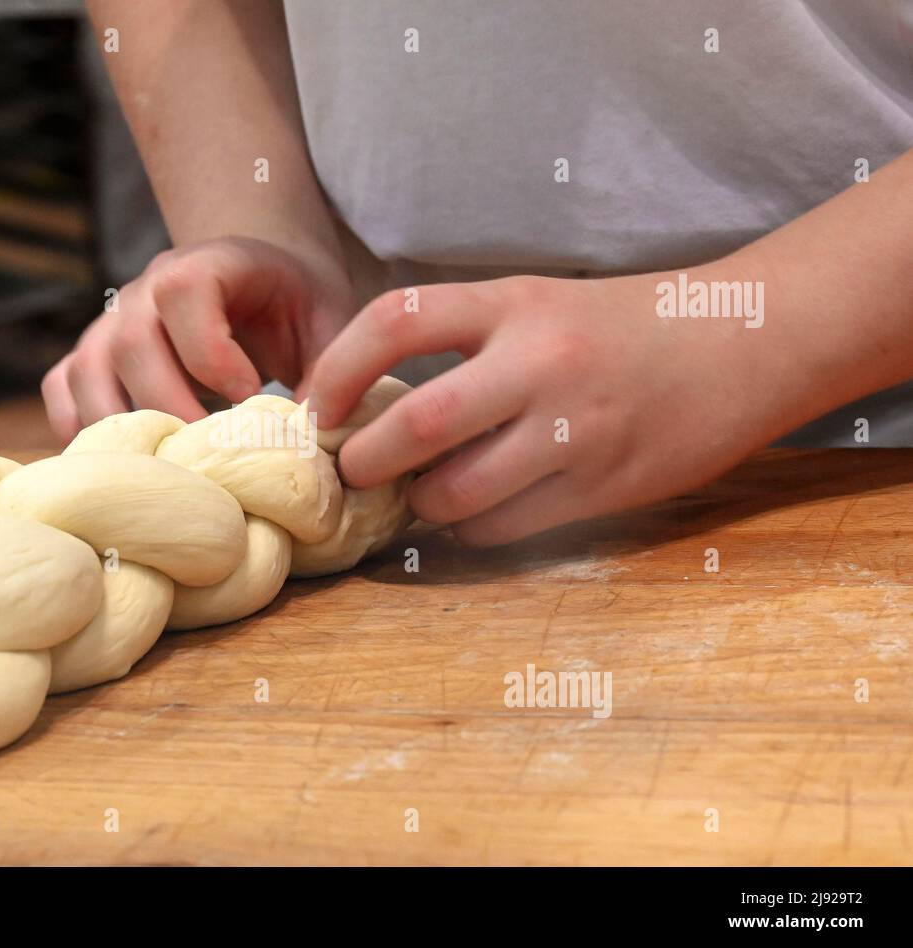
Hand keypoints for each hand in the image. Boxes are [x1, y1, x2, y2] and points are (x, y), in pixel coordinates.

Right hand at [42, 236, 354, 443]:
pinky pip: (62, 389)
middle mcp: (146, 289)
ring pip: (87, 372)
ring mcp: (110, 323)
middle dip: (171, 409)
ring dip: (123, 429)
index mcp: (209, 263)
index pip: (186, 290)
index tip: (250, 394)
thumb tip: (316, 441)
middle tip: (212, 458)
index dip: (211, 349)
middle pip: (131, 344)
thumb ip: (329, 374)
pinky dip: (79, 428)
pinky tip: (124, 464)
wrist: (262, 277)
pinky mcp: (91, 356)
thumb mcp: (329, 326)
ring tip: (170, 470)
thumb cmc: (298, 305)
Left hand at [307, 265, 802, 545]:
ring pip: (459, 492)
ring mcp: (575, 429)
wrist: (743, 342)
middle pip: (419, 423)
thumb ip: (466, 342)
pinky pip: (506, 528)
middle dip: (367, 460)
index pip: (398, 320)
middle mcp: (541, 361)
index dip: (339, 368)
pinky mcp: (604, 486)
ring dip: (421, 506)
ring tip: (421, 497)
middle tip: (353, 472)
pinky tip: (474, 517)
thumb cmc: (622, 326)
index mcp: (515, 304)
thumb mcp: (540, 303)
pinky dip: (471, 531)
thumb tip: (373, 405)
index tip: (317, 407)